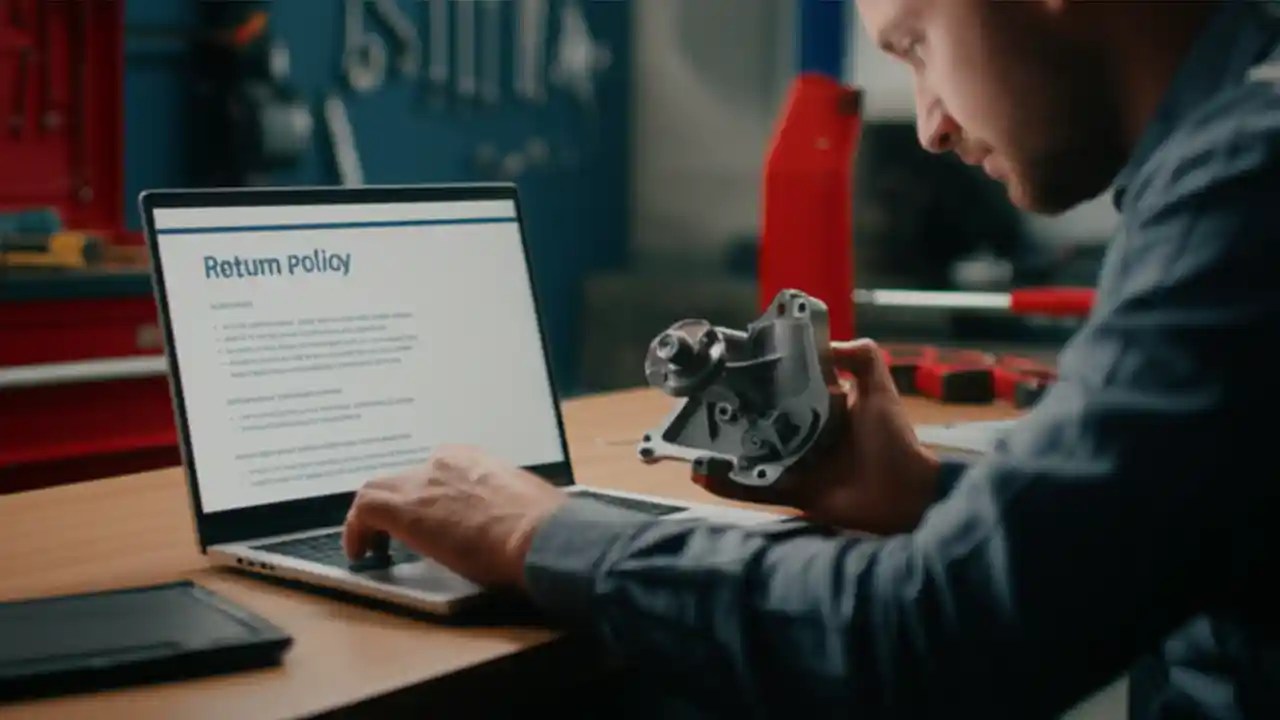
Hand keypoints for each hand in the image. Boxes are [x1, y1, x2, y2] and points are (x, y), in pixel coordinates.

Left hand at [341, 445, 566, 588]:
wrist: (541, 537)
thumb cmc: (544, 528)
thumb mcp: (522, 504)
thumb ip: (504, 506)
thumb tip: (511, 525)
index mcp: (474, 460)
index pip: (435, 471)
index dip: (426, 496)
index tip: (430, 518)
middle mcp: (444, 462)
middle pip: (404, 480)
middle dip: (398, 506)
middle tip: (396, 535)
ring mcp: (422, 483)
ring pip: (379, 490)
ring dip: (373, 518)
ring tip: (373, 545)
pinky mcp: (403, 509)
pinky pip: (364, 510)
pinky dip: (357, 530)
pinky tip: (362, 553)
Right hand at [693, 339, 940, 534]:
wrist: (905, 495)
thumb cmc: (894, 441)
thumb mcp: (880, 391)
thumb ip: (863, 358)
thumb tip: (830, 340)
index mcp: (821, 409)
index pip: (783, 390)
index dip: (760, 381)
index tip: (731, 369)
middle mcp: (805, 435)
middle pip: (760, 423)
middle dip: (733, 416)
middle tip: (703, 404)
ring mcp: (797, 466)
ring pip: (750, 456)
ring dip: (723, 451)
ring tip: (695, 440)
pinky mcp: (793, 493)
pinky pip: (755, 489)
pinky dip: (729, 485)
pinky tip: (704, 475)